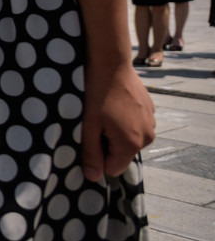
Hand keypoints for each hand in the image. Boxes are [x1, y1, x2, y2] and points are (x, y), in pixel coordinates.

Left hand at [81, 61, 154, 181]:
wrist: (111, 63)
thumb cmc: (96, 93)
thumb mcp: (88, 124)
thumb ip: (91, 153)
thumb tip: (93, 177)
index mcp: (131, 144)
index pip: (112, 169)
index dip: (97, 156)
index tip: (89, 137)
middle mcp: (147, 137)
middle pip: (121, 153)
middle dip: (106, 143)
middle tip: (95, 122)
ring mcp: (151, 123)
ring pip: (128, 139)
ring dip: (115, 131)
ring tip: (104, 111)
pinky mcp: (150, 110)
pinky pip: (135, 125)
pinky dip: (124, 119)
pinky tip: (115, 103)